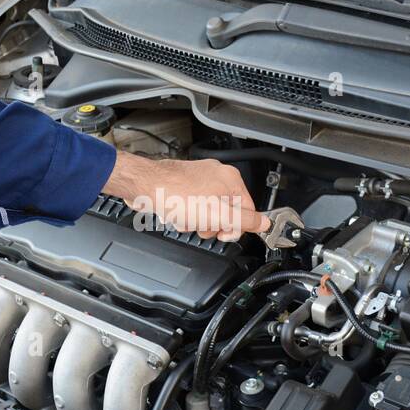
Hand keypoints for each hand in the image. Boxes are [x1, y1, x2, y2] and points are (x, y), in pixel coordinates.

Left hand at [102, 151, 271, 241]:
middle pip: (227, 212)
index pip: (247, 210)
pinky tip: (177, 215)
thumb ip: (245, 220)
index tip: (224, 234)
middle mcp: (217, 175)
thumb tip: (264, 223)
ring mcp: (199, 180)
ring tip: (186, 219)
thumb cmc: (176, 195)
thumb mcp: (218, 214)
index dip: (236, 227)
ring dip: (197, 222)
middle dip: (213, 224)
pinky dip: (186, 215)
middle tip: (202, 225)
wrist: (145, 187)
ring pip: (208, 212)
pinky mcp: (184, 185)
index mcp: (231, 179)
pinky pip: (193, 207)